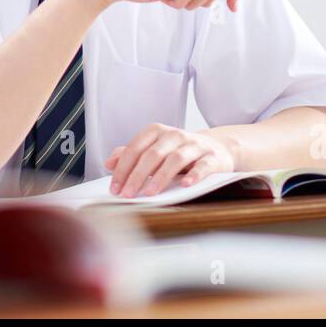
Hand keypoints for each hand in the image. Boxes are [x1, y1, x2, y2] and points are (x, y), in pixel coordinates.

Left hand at [103, 123, 235, 197]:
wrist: (216, 148)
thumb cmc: (179, 151)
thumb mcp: (154, 150)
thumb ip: (132, 155)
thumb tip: (109, 164)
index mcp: (157, 132)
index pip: (135, 148)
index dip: (123, 168)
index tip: (115, 188)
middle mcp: (175, 135)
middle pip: (153, 154)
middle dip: (137, 176)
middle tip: (128, 194)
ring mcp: (195, 145)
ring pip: (175, 159)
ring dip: (160, 177)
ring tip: (150, 193)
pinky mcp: (212, 157)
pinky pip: (203, 166)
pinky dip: (194, 175)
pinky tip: (185, 185)